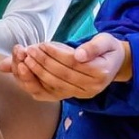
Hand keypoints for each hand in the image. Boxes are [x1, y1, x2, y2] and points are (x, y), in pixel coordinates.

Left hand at [4, 34, 128, 100]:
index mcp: (100, 72)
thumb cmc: (107, 49)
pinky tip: (25, 73)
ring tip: (25, 59)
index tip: (41, 44)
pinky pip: (50, 93)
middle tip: (28, 51)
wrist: (114, 63)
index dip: (55, 54)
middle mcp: (92, 87)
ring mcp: (81, 94)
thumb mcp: (105, 41)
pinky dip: (35, 84)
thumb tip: (78, 55)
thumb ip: (93, 47)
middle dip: (42, 62)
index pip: (73, 63)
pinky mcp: (72, 96)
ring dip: (36, 73)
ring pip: (54, 85)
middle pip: (62, 75)